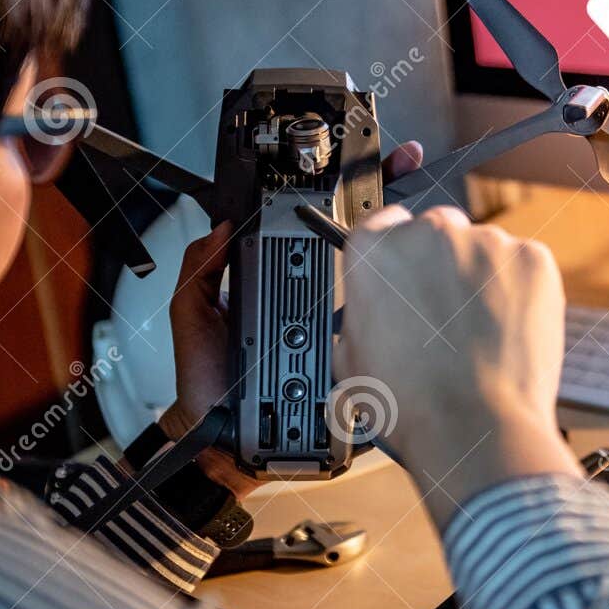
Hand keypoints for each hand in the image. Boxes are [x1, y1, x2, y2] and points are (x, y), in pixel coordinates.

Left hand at [165, 142, 425, 498]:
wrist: (220, 445)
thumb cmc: (206, 385)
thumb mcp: (192, 316)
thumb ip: (200, 269)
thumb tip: (219, 226)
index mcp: (282, 287)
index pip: (315, 234)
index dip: (340, 199)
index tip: (366, 163)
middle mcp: (318, 309)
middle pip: (362, 253)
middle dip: (390, 210)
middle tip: (407, 169)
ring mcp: (341, 336)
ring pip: (382, 293)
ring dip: (403, 258)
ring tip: (415, 222)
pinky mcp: (354, 368)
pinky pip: (382, 341)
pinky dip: (402, 321)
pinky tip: (413, 295)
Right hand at [335, 205, 580, 528]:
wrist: (474, 426)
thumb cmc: (413, 405)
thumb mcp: (351, 361)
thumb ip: (361, 316)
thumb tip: (373, 313)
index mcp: (375, 251)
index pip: (384, 225)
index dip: (398, 252)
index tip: (408, 269)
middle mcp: (428, 233)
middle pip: (437, 231)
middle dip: (441, 265)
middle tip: (445, 314)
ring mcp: (485, 242)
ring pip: (483, 250)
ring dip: (482, 279)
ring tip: (479, 334)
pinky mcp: (531, 259)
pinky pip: (523, 265)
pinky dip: (520, 291)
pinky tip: (507, 330)